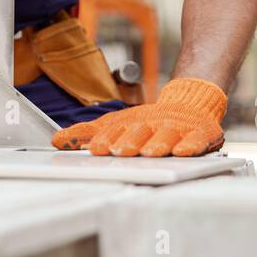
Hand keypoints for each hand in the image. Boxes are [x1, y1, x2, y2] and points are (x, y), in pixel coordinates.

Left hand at [51, 77, 226, 156]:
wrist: (189, 103)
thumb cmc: (149, 121)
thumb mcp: (117, 124)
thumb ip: (88, 133)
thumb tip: (56, 141)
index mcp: (133, 123)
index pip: (116, 130)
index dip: (106, 139)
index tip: (95, 148)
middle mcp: (154, 125)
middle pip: (140, 132)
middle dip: (129, 141)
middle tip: (120, 151)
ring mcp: (177, 129)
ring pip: (167, 136)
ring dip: (158, 143)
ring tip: (149, 152)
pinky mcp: (200, 134)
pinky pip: (196, 140)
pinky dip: (190, 145)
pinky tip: (183, 151)